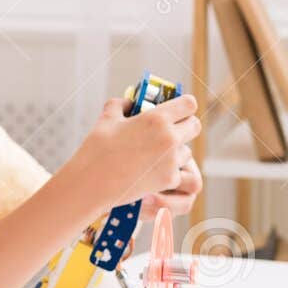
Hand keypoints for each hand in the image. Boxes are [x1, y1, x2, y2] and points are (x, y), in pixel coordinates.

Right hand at [73, 95, 200, 209]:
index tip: (177, 110)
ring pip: (187, 151)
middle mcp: (169, 138)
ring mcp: (171, 160)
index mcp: (156, 118)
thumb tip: (129, 103)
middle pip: (195, 126)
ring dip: (176, 151)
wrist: (91, 184)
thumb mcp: (106, 119)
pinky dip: (166, 171)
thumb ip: (121, 104)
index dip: (183, 106)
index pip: (189, 104)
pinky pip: (177, 171)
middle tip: (170, 130)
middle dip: (185, 126)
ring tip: (154, 154)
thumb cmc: (97, 151)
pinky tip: (148, 171)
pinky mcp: (169, 179)